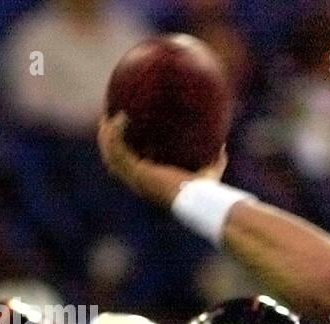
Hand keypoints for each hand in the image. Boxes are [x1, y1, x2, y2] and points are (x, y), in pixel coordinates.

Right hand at [97, 112, 223, 204]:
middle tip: (108, 120)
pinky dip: (117, 134)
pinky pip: (119, 150)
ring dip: (106, 136)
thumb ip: (214, 160)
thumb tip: (222, 146)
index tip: (124, 135)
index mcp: (151, 184)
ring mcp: (136, 179)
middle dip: (108, 142)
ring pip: (111, 155)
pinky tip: (121, 117)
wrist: (203, 202)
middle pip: (114, 161)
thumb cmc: (207, 193)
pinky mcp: (138, 173)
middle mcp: (140, 183)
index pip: (129, 168)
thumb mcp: (209, 172)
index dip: (123, 153)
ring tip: (107, 116)